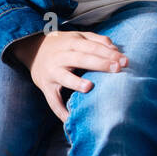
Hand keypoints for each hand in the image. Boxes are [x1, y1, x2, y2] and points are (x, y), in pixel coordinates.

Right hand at [11, 30, 128, 121]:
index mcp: (71, 43)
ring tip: (89, 87)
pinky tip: (70, 118)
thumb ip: (97, 40)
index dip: (108, 53)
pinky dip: (60, 111)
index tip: (124, 60)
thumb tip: (115, 49)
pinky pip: (52, 101)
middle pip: (81, 59)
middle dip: (100, 64)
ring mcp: (52, 72)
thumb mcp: (78, 37)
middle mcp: (61, 57)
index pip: (92, 47)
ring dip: (76, 82)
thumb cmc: (63, 45)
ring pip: (64, 77)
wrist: (32, 50)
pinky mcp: (45, 87)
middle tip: (117, 69)